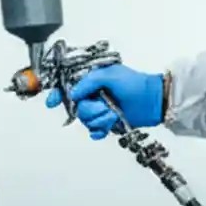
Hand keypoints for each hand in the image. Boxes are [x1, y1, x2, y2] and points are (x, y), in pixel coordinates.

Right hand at [45, 63, 163, 139]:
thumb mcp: (110, 75)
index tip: (51, 102)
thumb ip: (88, 82)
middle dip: (91, 110)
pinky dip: (101, 129)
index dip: (57, 95)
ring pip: (85, 120)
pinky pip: (94, 131)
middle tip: (105, 106)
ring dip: (101, 119)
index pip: (67, 88)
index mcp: (91, 82)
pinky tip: (109, 125)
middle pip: (77, 108)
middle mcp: (93, 95)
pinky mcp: (106, 122)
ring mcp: (99, 110)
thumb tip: (73, 93)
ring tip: (114, 113)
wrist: (154, 101)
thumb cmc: (136, 84)